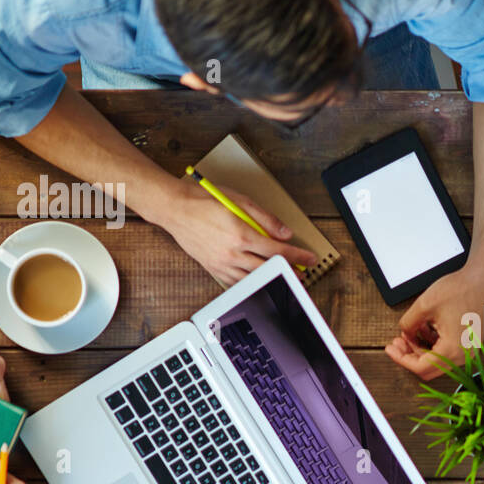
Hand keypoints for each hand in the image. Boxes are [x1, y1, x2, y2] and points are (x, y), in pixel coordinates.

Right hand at [152, 183, 317, 285]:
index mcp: (241, 235)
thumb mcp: (239, 201)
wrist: (173, 208)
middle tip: (302, 273)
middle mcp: (232, 253)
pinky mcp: (211, 267)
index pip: (277, 251)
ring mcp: (221, 263)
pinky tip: (257, 281)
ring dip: (270, 279)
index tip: (309, 259)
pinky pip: (235, 281)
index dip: (297, 256)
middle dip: (288, 271)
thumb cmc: (203, 200)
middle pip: (268, 268)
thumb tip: (285, 233)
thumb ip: (265, 218)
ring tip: (283, 277)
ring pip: (252, 279)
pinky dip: (249, 283)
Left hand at [385, 267, 483, 379]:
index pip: (420, 367)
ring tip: (408, 333)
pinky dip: (432, 344)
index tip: (390, 348)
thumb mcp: (424, 305)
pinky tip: (423, 330)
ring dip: (420, 349)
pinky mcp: (469, 343)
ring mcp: (468, 350)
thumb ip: (408, 323)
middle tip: (397, 343)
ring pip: (437, 361)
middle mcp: (463, 355)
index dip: (401, 359)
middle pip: (429, 368)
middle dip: (409, 355)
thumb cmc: (462, 289)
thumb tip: (404, 332)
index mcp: (452, 350)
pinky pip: (446, 352)